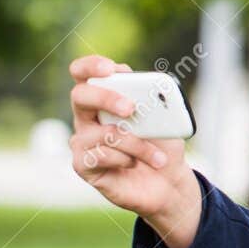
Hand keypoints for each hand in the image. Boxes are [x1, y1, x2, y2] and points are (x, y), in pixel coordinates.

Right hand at [68, 54, 200, 247]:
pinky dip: (124, 159)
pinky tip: (133, 165)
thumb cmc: (162, 144)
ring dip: (135, 143)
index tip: (109, 69)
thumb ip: (155, 101)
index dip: (90, 66)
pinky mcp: (84, 166)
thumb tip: (151, 91)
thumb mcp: (165, 119)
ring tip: (156, 156)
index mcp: (104, 98)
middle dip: (106, 98)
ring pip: (101, 132)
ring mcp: (83, 142)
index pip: (83, 73)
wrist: (168, 181)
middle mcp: (88, 117)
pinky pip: (99, 156)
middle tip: (131, 108)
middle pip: (80, 96)